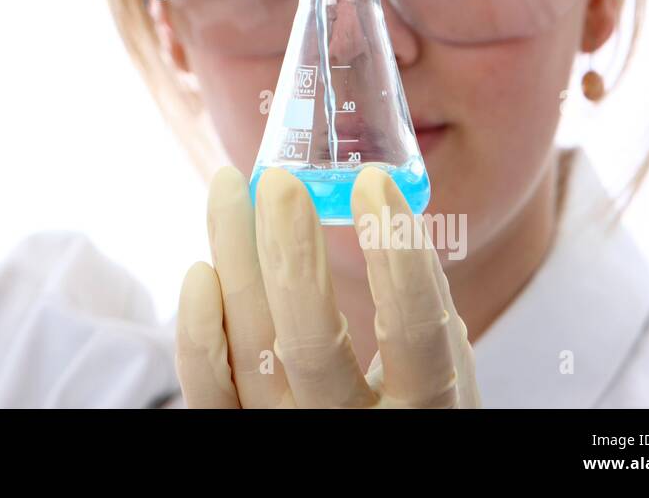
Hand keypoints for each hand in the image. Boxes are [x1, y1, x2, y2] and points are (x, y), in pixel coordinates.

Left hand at [175, 165, 479, 407]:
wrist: (366, 477)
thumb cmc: (413, 410)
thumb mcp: (449, 377)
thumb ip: (427, 309)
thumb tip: (389, 216)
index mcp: (423, 412)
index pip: (415, 332)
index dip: (397, 254)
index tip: (373, 181)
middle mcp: (350, 428)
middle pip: (313, 341)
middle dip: (293, 250)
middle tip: (280, 181)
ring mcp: (289, 433)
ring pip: (253, 349)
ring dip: (234, 258)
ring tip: (228, 187)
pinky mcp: (238, 434)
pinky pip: (209, 389)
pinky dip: (199, 331)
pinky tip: (201, 269)